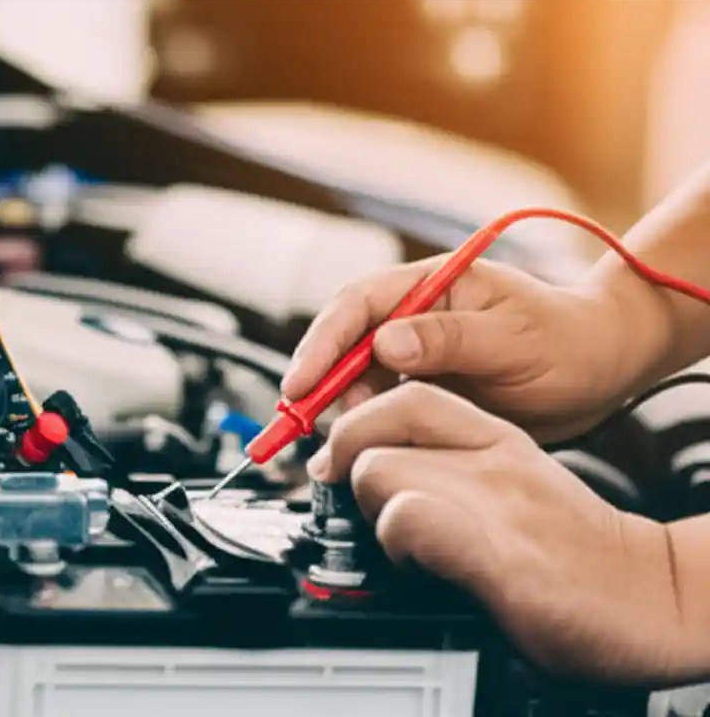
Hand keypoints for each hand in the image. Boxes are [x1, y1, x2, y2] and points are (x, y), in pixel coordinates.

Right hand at [283, 257, 652, 442]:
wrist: (602, 370)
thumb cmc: (569, 340)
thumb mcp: (513, 338)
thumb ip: (449, 339)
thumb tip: (386, 344)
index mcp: (430, 285)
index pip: (357, 305)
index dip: (321, 344)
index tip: (301, 384)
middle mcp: (412, 316)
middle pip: (344, 345)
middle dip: (317, 385)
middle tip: (302, 428)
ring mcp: (415, 354)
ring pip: (356, 382)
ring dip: (340, 413)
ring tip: (336, 451)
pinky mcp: (421, 389)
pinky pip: (379, 407)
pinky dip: (364, 430)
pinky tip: (358, 453)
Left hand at [308, 382, 686, 683]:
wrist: (649, 595)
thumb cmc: (574, 551)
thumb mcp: (510, 489)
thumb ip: (450, 473)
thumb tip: (371, 474)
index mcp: (497, 437)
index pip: (404, 395)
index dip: (357, 424)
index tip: (342, 459)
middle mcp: (492, 457)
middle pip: (373, 429)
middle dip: (346, 468)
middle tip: (361, 506)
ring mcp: (491, 498)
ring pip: (376, 471)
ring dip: (369, 512)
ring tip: (400, 542)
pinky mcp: (491, 549)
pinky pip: (404, 519)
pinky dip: (393, 544)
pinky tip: (421, 565)